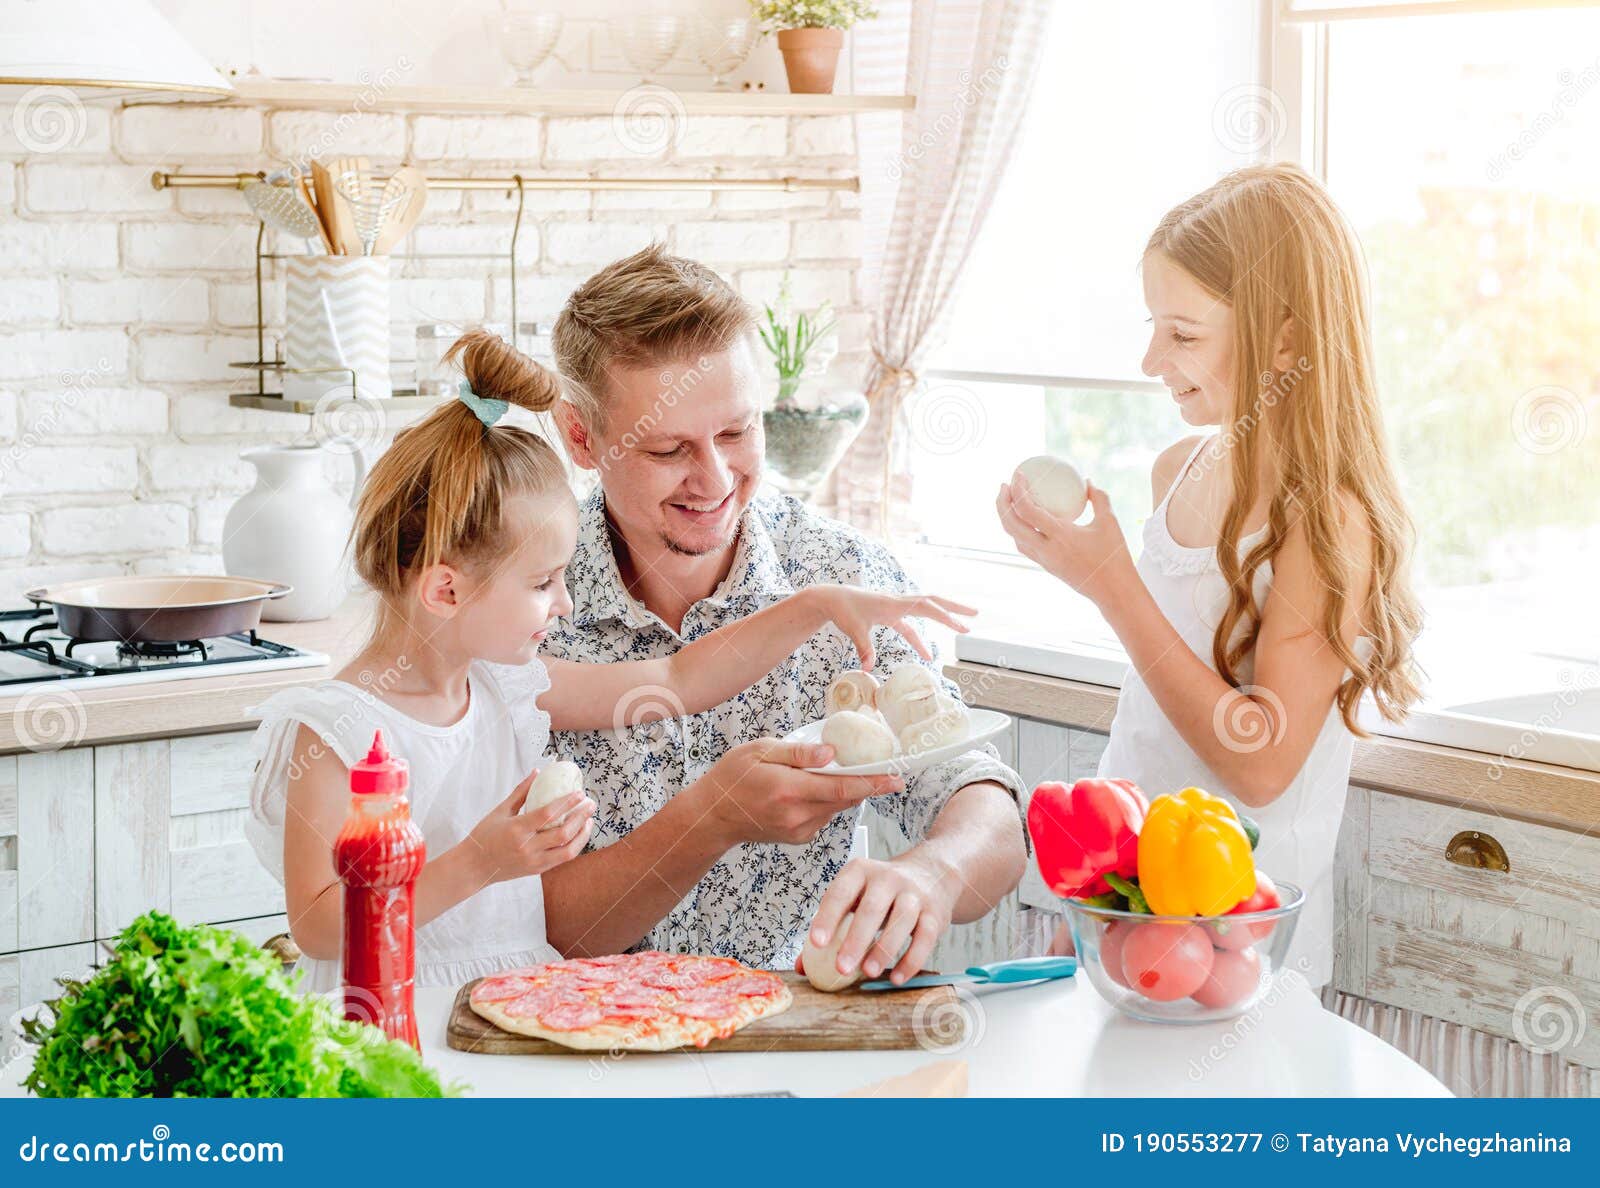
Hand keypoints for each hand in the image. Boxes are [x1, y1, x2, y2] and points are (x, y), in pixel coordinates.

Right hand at [464, 769, 596, 883]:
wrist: (474, 867)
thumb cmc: (485, 835)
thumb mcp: (500, 810)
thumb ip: (521, 792)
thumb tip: (537, 772)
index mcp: (517, 829)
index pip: (548, 814)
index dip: (567, 803)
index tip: (580, 793)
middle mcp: (527, 847)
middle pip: (563, 833)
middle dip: (581, 817)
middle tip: (591, 804)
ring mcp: (534, 861)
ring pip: (568, 851)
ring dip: (582, 834)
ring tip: (589, 820)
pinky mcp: (537, 870)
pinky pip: (561, 858)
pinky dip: (573, 845)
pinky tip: (578, 834)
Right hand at [697, 738, 902, 847]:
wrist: (713, 816)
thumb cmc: (733, 778)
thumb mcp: (760, 751)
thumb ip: (798, 752)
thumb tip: (831, 752)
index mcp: (790, 790)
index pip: (842, 787)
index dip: (874, 783)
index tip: (898, 778)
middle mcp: (798, 814)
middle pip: (846, 797)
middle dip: (866, 782)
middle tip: (883, 767)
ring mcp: (800, 830)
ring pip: (836, 806)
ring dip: (842, 790)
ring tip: (828, 773)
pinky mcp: (800, 837)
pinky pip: (824, 815)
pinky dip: (826, 801)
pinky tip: (808, 790)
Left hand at [807, 855, 957, 984]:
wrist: (931, 874)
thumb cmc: (881, 892)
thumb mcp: (855, 897)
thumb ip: (830, 928)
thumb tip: (802, 967)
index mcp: (860, 871)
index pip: (840, 892)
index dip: (827, 917)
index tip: (816, 943)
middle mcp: (888, 878)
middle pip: (872, 909)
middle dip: (856, 940)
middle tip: (841, 967)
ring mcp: (914, 895)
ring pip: (901, 921)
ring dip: (884, 950)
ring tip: (868, 973)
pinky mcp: (935, 913)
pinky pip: (925, 938)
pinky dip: (911, 960)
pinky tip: (897, 977)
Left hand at [808, 585, 974, 670]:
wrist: (830, 599)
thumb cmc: (842, 610)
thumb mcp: (853, 629)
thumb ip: (864, 647)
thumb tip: (868, 668)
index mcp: (894, 603)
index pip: (927, 606)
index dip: (945, 616)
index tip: (960, 626)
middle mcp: (899, 602)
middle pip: (933, 601)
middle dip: (954, 608)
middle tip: (975, 615)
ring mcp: (895, 608)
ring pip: (925, 611)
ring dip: (943, 619)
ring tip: (962, 629)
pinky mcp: (889, 615)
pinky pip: (910, 626)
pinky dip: (920, 638)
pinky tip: (925, 654)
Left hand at [996, 475, 1137, 605]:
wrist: (1113, 591)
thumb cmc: (1114, 556)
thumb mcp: (1110, 522)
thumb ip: (1099, 498)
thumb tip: (1086, 481)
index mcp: (1060, 536)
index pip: (1028, 510)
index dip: (1018, 490)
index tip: (1017, 474)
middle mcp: (1046, 549)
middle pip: (1011, 525)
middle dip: (1001, 503)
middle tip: (1005, 485)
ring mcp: (1043, 560)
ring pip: (1014, 537)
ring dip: (1007, 517)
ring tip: (1010, 500)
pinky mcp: (1045, 567)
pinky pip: (1024, 546)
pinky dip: (1018, 530)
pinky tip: (1025, 520)